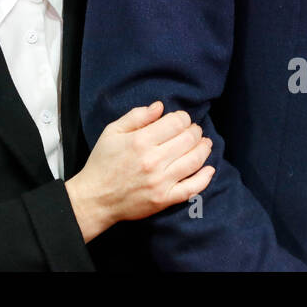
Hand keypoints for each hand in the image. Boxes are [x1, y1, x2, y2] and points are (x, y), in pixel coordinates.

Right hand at [65, 101, 213, 241]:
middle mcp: (153, 160)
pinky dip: (205, 178)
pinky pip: (192, 188)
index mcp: (140, 141)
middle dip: (195, 131)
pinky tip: (210, 169)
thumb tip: (160, 106)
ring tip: (205, 143)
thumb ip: (137, 116)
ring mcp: (161, 182)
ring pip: (194, 161)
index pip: (176, 123)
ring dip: (204, 149)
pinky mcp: (164, 199)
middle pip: (188, 139)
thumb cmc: (102, 162)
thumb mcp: (112, 132)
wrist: (95, 198)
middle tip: (195, 130)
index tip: (182, 119)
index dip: (183, 118)